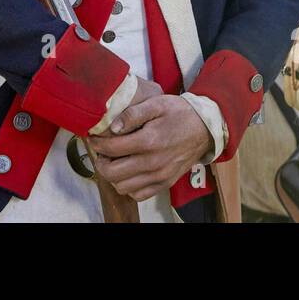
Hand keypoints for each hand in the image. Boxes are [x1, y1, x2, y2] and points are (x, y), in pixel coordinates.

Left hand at [88, 82, 212, 201]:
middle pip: (113, 173)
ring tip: (114, 161)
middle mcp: (153, 163)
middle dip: (100, 162)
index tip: (93, 138)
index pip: (112, 148)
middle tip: (101, 151)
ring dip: (113, 176)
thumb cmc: (180, 113)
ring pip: (123, 187)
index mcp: (149, 141)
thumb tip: (113, 127)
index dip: (97, 143)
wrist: (205, 128)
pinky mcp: (165, 183)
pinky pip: (139, 195)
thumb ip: (133, 114)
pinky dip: (129, 187)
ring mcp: (159, 176)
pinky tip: (129, 172)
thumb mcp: (157, 104)